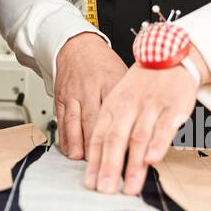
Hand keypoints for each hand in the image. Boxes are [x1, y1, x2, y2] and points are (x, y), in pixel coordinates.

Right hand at [53, 32, 127, 159]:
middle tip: (106, 164)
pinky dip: (65, 138)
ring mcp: (74, 94)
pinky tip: (70, 151)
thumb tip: (148, 127)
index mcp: (112, 82)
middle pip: (95, 121)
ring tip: (84, 161)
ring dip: (80, 144)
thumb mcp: (123, 75)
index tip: (129, 154)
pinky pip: (62, 120)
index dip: (124, 134)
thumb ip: (132, 100)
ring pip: (76, 122)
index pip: (119, 113)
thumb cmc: (103, 63)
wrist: (77, 45)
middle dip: (101, 146)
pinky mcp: (61, 98)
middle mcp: (91, 88)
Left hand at [85, 62, 198, 194]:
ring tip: (129, 188)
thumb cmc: (142, 85)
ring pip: (139, 138)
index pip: (99, 137)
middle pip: (115, 139)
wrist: (168, 56)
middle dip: (109, 167)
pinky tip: (153, 161)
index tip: (91, 183)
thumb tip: (101, 162)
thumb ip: (111, 129)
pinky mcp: (172, 107)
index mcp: (112, 107)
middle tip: (106, 190)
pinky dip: (158, 145)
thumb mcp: (119, 101)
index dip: (95, 161)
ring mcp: (150, 107)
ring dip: (134, 166)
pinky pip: (164, 128)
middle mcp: (128, 107)